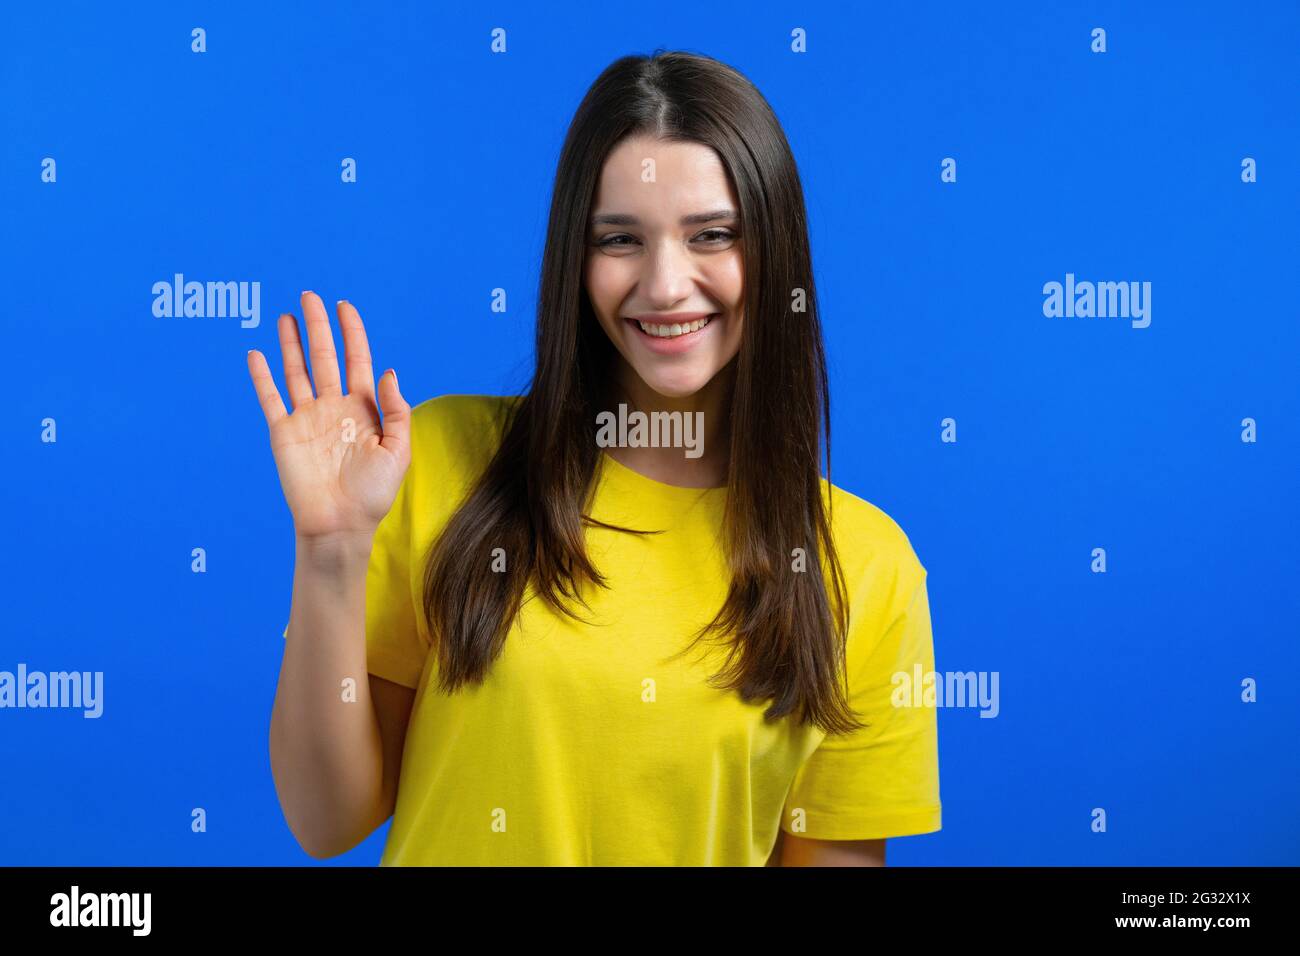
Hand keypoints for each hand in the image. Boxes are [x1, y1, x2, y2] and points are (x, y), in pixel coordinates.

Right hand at [246, 292, 410, 540]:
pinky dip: (262, 376)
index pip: (356, 361)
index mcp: (363, 409)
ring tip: (286, 316)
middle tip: (310, 295)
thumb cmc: (373, 494)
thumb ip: (396, 411)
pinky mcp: (283, 433)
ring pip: (296, 371)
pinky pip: (270, 398)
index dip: (352, 333)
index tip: (345, 306)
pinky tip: (256, 353)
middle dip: (319, 327)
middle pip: (324, 357)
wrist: (340, 525)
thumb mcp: (398, 451)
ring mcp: (306, 418)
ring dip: (291, 344)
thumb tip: (388, 371)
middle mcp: (333, 408)